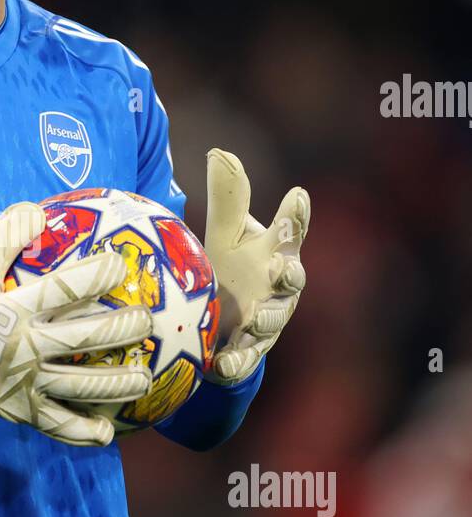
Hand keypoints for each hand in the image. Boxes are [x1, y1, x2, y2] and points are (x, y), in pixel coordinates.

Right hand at [0, 201, 152, 446]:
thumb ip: (4, 238)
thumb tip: (39, 212)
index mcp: (12, 310)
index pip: (63, 289)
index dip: (96, 274)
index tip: (120, 264)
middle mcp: (23, 348)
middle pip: (84, 339)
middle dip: (123, 329)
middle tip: (147, 321)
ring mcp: (24, 384)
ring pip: (81, 385)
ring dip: (118, 383)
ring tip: (144, 377)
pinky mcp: (21, 412)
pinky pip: (58, 426)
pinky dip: (84, 431)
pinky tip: (107, 432)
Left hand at [203, 149, 308, 384]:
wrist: (220, 322)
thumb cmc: (231, 268)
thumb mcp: (226, 233)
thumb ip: (228, 198)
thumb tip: (220, 152)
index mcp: (277, 253)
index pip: (291, 231)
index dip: (296, 216)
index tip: (297, 196)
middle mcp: (279, 289)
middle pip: (291, 279)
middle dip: (289, 272)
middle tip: (281, 264)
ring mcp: (265, 323)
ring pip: (272, 322)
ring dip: (266, 320)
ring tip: (255, 317)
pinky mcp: (245, 353)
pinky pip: (243, 361)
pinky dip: (234, 364)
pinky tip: (220, 365)